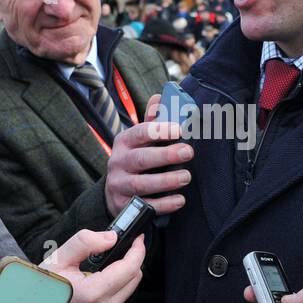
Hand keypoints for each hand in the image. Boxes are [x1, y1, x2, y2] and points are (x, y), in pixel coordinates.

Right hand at [42, 229, 146, 302]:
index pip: (130, 268)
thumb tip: (111, 238)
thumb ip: (85, 243)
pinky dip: (116, 284)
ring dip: (124, 272)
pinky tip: (101, 277)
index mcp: (93, 293)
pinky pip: (119, 298)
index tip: (138, 237)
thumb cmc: (40, 291)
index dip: (137, 250)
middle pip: (134, 278)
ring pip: (129, 289)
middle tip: (123, 245)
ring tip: (109, 260)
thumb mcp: (57, 260)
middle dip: (132, 259)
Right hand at [104, 93, 193, 217]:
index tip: (180, 129)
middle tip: (188, 152)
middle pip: (141, 159)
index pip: (140, 132)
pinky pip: (145, 205)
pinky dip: (164, 204)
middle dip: (166, 155)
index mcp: (123, 142)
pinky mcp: (124, 205)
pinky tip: (179, 200)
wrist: (115, 191)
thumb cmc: (135, 159)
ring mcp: (119, 185)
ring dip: (166, 181)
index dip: (160, 130)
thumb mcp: (139, 140)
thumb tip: (161, 96)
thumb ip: (152, 121)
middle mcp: (118, 162)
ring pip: (141, 184)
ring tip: (186, 177)